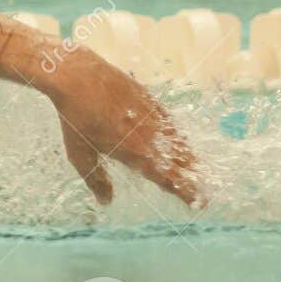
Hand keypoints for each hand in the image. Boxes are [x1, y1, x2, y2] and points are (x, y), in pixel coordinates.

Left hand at [41, 48, 202, 207]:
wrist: (79, 78)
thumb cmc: (76, 119)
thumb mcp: (81, 156)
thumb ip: (96, 180)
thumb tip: (106, 201)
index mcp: (137, 154)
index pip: (169, 179)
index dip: (186, 192)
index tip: (200, 203)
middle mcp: (152, 137)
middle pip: (182, 161)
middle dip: (194, 177)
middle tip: (204, 191)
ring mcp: (154, 116)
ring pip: (179, 141)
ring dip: (188, 157)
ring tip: (195, 169)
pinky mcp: (150, 100)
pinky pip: (170, 122)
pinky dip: (177, 135)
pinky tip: (178, 138)